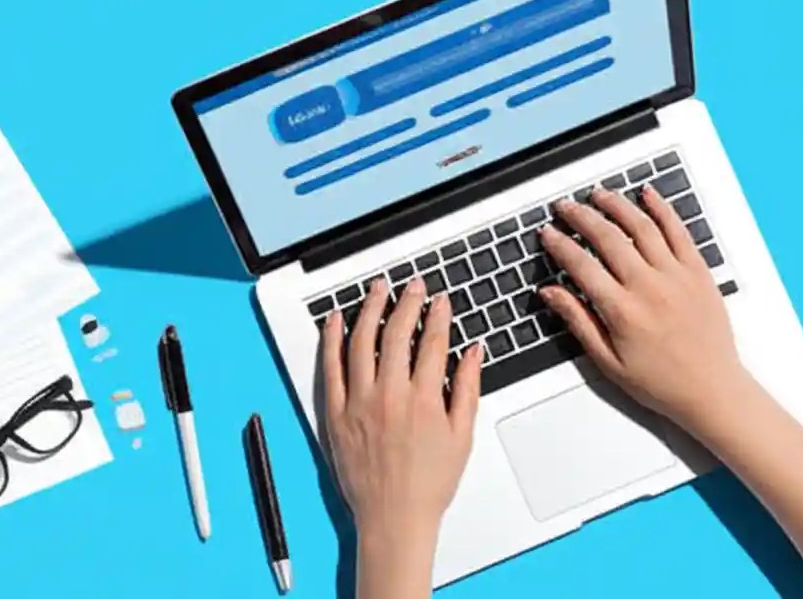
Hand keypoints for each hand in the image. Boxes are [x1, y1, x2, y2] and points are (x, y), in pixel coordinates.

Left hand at [320, 275, 483, 543]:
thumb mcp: (462, 436)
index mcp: (423, 400)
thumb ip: (466, 388)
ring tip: (377, 290)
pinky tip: (335, 320)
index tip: (439, 301)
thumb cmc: (429, 483)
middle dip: (406, 303)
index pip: (432, 343)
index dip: (438, 316)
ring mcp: (359, 402)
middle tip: (411, 286)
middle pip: (396, 334)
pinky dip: (331, 339)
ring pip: (361, 342)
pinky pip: (330, 367)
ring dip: (369, 309)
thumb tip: (473, 351)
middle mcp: (389, 395)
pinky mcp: (336, 413)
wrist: (393, 517)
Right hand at [538, 185, 748, 430]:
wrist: (712, 390)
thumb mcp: (607, 361)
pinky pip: (679, 231)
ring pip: (641, 227)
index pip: (580, 265)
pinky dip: (662, 209)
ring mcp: (677, 276)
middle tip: (565, 207)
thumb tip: (550, 293)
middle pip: (607, 238)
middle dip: (581, 217)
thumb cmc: (660, 382)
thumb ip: (577, 321)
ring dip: (616, 205)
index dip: (559, 245)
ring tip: (598, 194)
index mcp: (622, 311)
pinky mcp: (698, 272)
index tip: (547, 233)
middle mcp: (649, 287)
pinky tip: (648, 195)